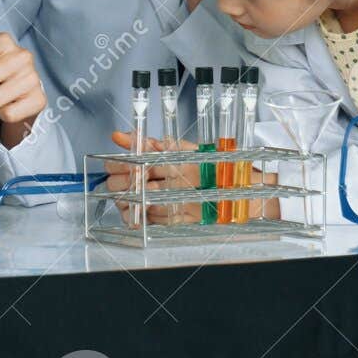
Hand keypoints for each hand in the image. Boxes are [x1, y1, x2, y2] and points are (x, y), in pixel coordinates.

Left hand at [105, 131, 278, 224]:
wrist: (245, 189)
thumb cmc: (212, 165)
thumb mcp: (181, 148)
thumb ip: (148, 143)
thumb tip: (118, 136)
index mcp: (178, 158)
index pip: (137, 160)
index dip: (119, 163)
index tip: (112, 164)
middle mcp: (180, 179)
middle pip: (137, 183)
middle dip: (119, 183)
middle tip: (114, 183)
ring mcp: (184, 200)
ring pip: (144, 203)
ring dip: (129, 201)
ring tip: (124, 197)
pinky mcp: (188, 219)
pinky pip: (157, 221)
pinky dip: (142, 218)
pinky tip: (137, 213)